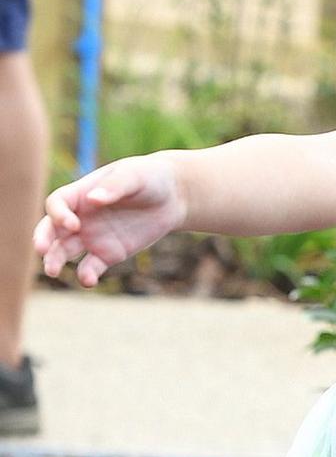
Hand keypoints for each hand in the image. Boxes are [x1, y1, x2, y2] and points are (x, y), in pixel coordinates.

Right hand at [33, 153, 187, 287]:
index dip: (58, 214)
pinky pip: (91, 267)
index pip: (58, 204)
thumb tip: (93, 199)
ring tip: (51, 271)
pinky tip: (88, 280)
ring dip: (56, 260)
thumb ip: (114, 186)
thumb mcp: (134, 176)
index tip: (73, 224)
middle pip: (52, 229)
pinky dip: (86, 275)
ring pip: (65, 250)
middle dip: (44, 239)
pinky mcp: (108, 254)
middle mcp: (81, 216)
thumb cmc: (149, 178)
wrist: (172, 197)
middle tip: (41, 250)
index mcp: (81, 193)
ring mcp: (92, 237)